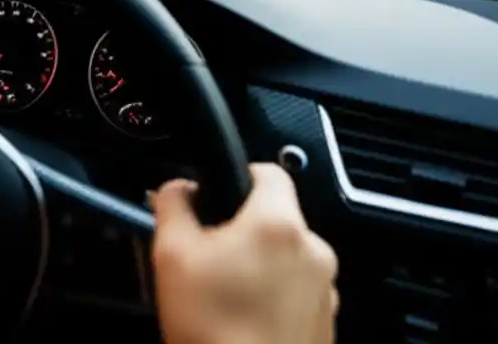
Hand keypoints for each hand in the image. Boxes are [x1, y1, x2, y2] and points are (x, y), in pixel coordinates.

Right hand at [152, 163, 338, 343]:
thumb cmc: (212, 331)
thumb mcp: (171, 256)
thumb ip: (172, 205)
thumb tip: (176, 188)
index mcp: (278, 223)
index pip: (266, 169)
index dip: (235, 176)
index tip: (214, 198)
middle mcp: (313, 250)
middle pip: (274, 218)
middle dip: (240, 232)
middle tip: (206, 259)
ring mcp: (326, 289)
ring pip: (285, 259)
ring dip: (258, 268)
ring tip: (223, 298)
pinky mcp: (326, 322)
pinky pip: (296, 294)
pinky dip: (272, 299)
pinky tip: (242, 322)